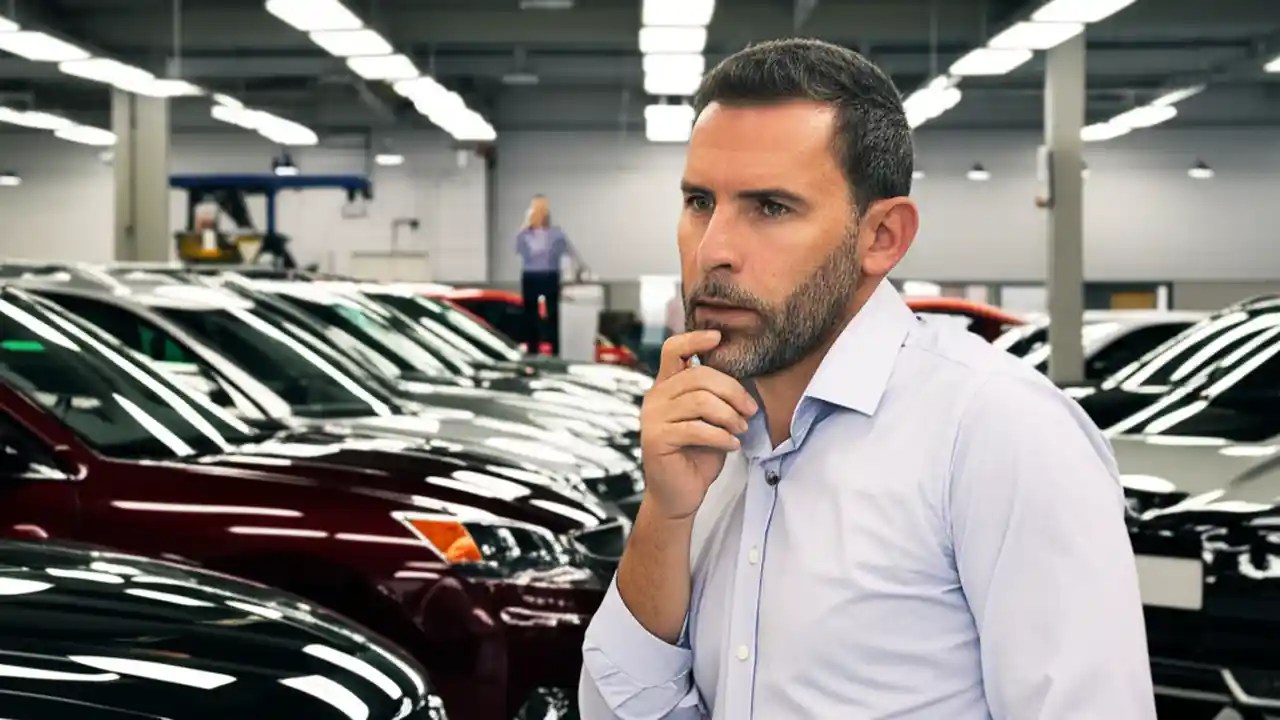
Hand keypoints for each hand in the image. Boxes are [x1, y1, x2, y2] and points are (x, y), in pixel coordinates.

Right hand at [640, 330, 758, 519]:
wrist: (679, 495)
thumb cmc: (697, 455)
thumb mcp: (711, 418)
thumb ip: (715, 395)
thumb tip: (743, 374)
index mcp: (667, 386)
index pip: (673, 350)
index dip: (695, 339)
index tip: (718, 337)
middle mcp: (655, 397)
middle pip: (698, 375)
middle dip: (732, 391)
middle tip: (750, 410)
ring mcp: (652, 417)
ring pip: (700, 401)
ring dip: (729, 415)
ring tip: (740, 429)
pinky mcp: (656, 438)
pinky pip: (696, 428)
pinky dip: (721, 436)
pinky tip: (731, 445)